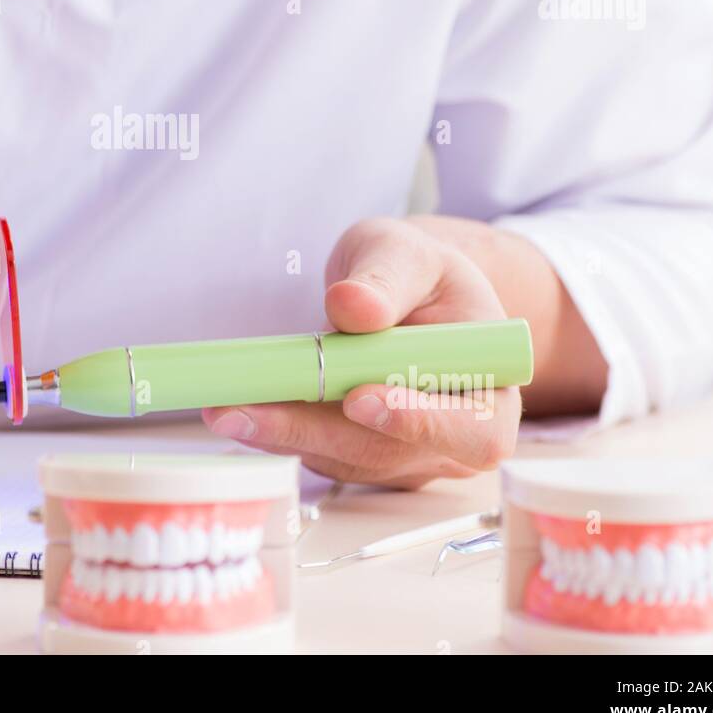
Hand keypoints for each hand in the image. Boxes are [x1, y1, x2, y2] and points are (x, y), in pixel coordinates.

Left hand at [203, 216, 521, 488]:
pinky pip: (321, 454)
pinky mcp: (362, 457)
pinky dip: (278, 432)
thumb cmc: (414, 272)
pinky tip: (239, 409)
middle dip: (313, 432)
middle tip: (245, 411)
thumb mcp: (406, 253)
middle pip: (391, 453)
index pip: (471, 427)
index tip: (359, 399)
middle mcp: (454, 436)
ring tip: (223, 406)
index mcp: (490, 386)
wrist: (399, 292)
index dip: (417, 421)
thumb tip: (352, 307)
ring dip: (282, 435)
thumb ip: (386, 277)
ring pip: (345, 458)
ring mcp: (407, 454)